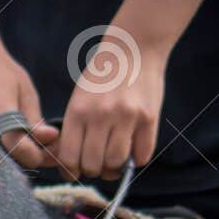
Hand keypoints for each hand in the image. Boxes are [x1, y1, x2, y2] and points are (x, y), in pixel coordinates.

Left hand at [55, 30, 165, 179]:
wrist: (134, 46)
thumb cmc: (102, 76)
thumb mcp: (79, 98)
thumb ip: (75, 129)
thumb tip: (71, 164)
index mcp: (78, 112)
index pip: (69, 158)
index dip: (71, 171)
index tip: (75, 171)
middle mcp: (101, 115)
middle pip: (93, 165)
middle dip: (93, 171)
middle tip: (96, 165)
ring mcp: (127, 116)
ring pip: (116, 162)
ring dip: (114, 168)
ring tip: (114, 161)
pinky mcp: (149, 116)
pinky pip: (142, 154)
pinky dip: (137, 159)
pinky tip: (133, 150)